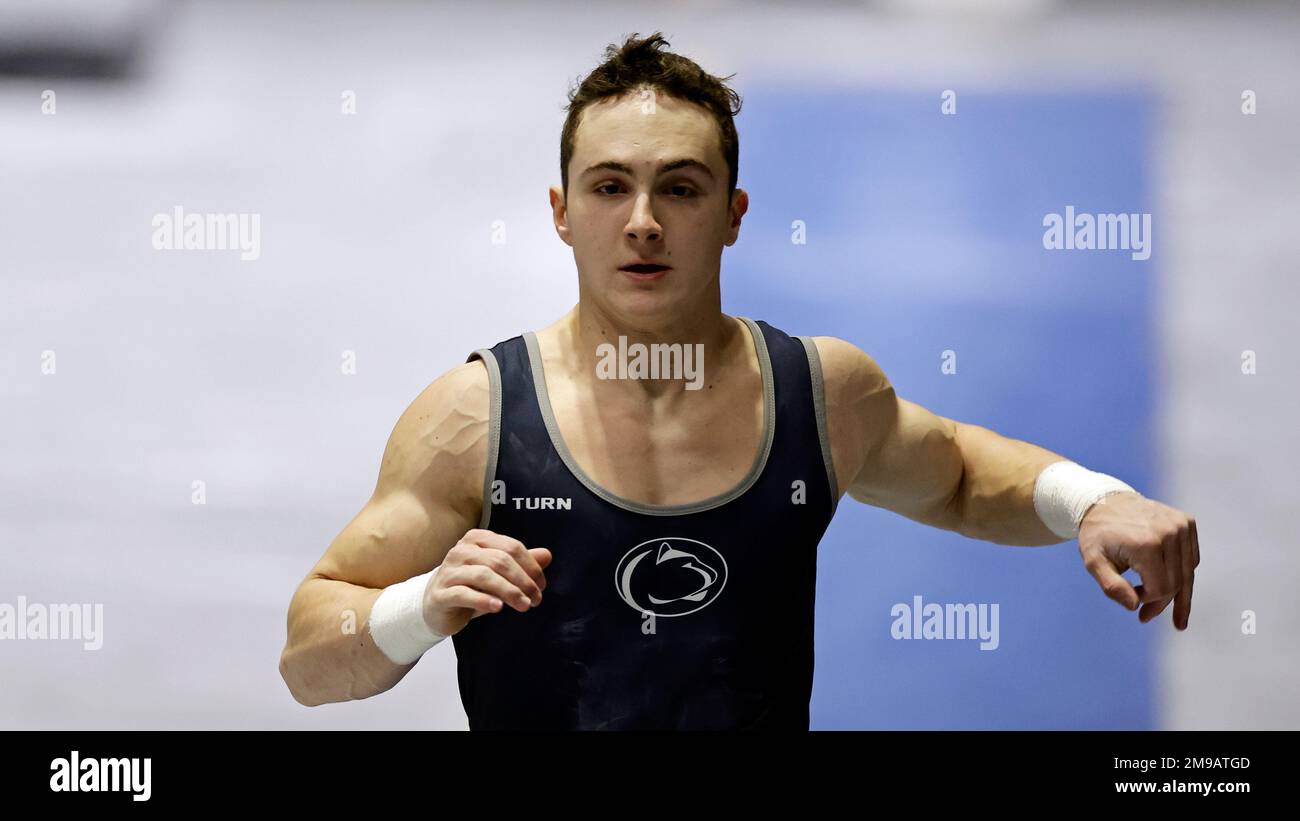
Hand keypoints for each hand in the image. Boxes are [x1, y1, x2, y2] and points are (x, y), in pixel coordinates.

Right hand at [422, 529, 551, 636]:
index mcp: (477, 539)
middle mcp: (461, 551)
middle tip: (536, 599)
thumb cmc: (471, 586)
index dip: (531, 566)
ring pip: (484, 576)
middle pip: (500, 561)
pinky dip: (483, 600)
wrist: (436, 605)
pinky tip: (498, 607)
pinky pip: (464, 594)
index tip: (541, 585)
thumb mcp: (498, 574)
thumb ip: (521, 563)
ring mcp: (449, 571)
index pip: (512, 547)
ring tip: (523, 605)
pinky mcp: (441, 593)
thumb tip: (547, 555)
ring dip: (508, 591)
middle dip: (523, 581)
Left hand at [1077, 492, 1198, 629]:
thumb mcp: (1093, 562)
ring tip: (1170, 612)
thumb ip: (1112, 587)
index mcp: (1146, 543)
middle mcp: (1169, 532)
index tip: (1133, 600)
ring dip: (1175, 592)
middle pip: (1176, 583)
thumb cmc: (1098, 536)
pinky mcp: (1187, 521)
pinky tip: (1169, 580)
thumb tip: (1134, 606)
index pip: (1161, 589)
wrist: (1105, 502)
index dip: (1148, 601)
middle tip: (1146, 616)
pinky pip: (1191, 559)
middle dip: (1161, 602)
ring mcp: (1181, 525)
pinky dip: (1181, 572)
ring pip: (1187, 573)